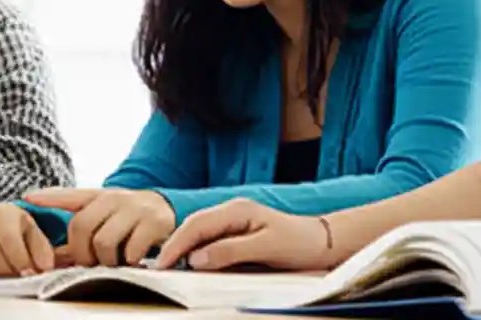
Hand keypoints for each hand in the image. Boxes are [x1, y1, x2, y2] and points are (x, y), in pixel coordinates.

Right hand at [0, 202, 53, 276]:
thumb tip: (44, 267)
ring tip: (2, 276)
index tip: (29, 272)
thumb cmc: (19, 232)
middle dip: (7, 270)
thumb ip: (42, 249)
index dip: (20, 258)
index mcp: (3, 212)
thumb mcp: (35, 234)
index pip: (8, 237)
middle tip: (17, 277)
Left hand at [23, 187, 175, 267]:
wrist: (168, 209)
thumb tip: (55, 255)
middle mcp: (114, 198)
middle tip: (92, 262)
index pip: (70, 195)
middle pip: (82, 227)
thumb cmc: (129, 218)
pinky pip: (130, 250)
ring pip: (104, 242)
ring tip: (114, 261)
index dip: (49, 197)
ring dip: (106, 260)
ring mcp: (134, 208)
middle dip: (82, 252)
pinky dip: (129, 261)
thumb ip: (81, 231)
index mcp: (99, 197)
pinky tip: (133, 258)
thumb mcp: (105, 216)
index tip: (28, 197)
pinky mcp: (153, 222)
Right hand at [154, 198, 332, 271]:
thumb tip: (196, 259)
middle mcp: (232, 212)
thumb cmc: (299, 243)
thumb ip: (230, 251)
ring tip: (167, 268)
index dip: (176, 244)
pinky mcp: (238, 234)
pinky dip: (196, 251)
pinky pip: (210, 241)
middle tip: (158, 269)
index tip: (162, 263)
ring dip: (183, 249)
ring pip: (199, 233)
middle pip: (193, 226)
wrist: (322, 241)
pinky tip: (190, 263)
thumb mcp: (266, 248)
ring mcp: (234, 222)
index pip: (197, 225)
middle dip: (173, 246)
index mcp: (237, 210)